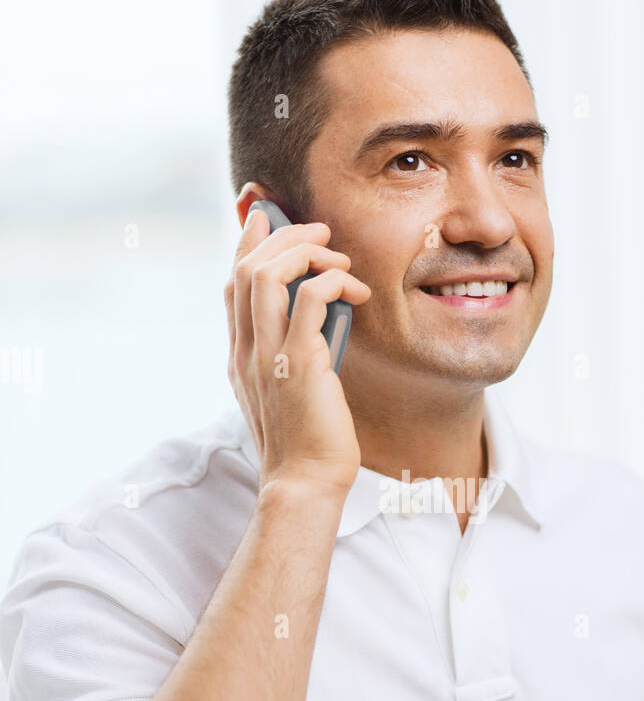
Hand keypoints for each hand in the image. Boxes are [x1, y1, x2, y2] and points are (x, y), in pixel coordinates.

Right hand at [225, 207, 370, 494]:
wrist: (304, 483)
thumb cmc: (306, 441)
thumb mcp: (289, 390)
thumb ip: (288, 352)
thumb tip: (314, 318)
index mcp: (240, 355)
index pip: (232, 283)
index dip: (248, 243)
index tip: (268, 216)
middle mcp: (246, 351)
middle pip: (247, 268)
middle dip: (283, 236)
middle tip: (320, 233)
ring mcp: (268, 356)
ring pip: (267, 274)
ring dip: (305, 252)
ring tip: (338, 256)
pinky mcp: (298, 364)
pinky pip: (309, 299)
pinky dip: (331, 281)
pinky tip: (354, 290)